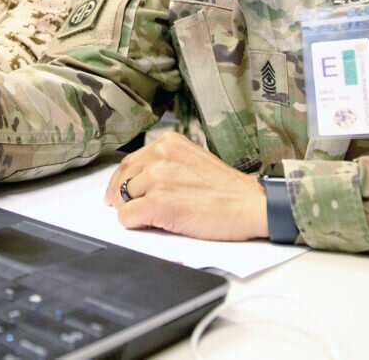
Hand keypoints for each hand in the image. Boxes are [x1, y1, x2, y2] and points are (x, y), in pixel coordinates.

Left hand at [103, 131, 267, 240]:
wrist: (249, 205)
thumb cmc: (227, 189)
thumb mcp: (192, 160)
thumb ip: (166, 162)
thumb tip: (139, 178)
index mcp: (168, 143)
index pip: (130, 161)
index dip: (123, 179)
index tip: (119, 190)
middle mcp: (160, 156)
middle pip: (122, 178)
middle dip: (120, 196)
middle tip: (122, 207)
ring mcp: (157, 179)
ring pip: (123, 199)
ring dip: (132, 210)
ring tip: (152, 217)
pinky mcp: (157, 204)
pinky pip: (127, 217)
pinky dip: (134, 224)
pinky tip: (149, 225)